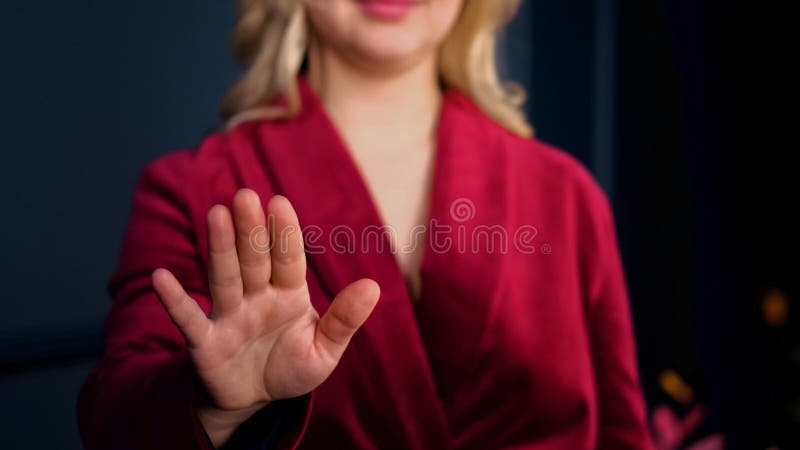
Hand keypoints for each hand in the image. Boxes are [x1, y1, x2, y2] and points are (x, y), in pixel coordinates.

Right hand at [152, 189, 378, 445]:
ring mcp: (229, 316)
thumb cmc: (290, 368)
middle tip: (245, 196)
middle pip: (254, 260)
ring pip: (225, 277)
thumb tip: (374, 286)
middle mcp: (257, 298)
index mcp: (289, 295)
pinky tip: (161, 277)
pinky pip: (189, 319)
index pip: (288, 259)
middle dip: (251, 230)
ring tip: (217, 214)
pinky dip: (175, 300)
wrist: (253, 400)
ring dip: (220, 248)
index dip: (284, 233)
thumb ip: (345, 320)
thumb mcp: (324, 350)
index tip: (279, 202)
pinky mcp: (206, 342)